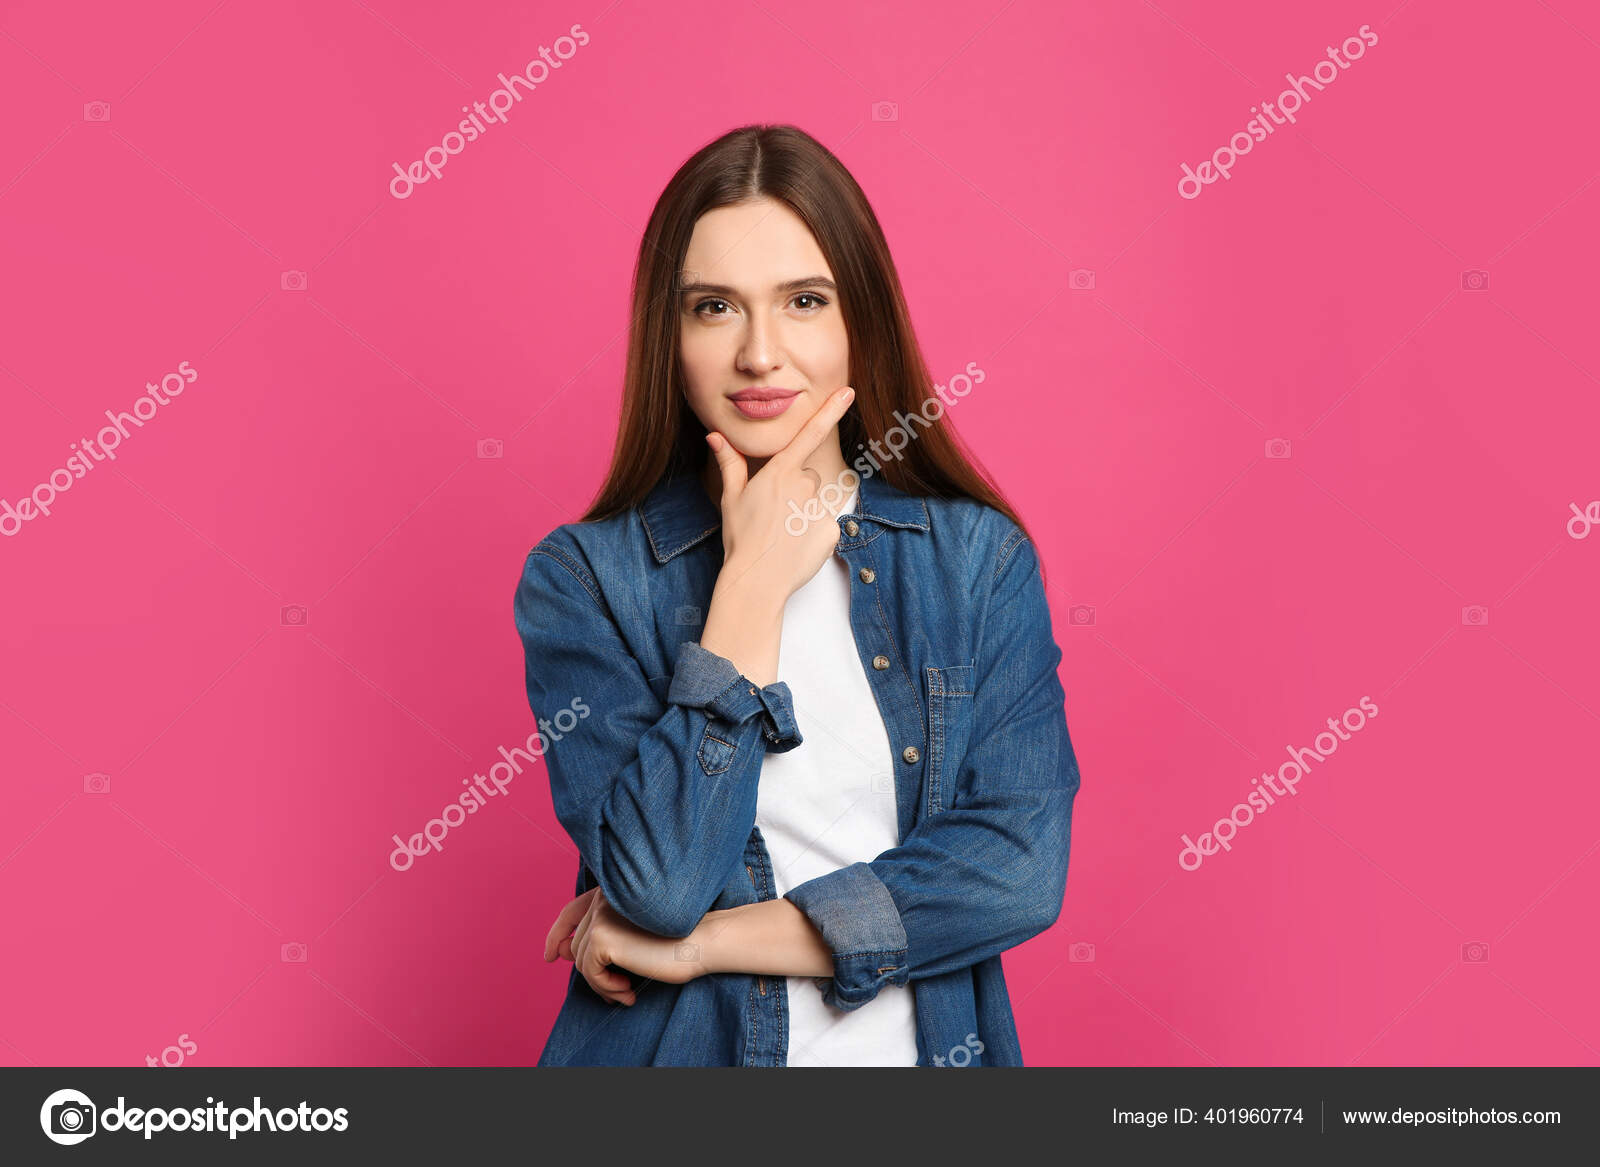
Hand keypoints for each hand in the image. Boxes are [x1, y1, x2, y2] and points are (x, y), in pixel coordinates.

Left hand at [543, 887, 707, 1005]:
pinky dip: (606, 987)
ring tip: (627, 991)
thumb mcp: (632, 935)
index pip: (571, 911)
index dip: (556, 934)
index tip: (551, 955)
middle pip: (577, 944)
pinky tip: (629, 991)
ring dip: (602, 983)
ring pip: (581, 961)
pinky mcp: (601, 937)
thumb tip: (558, 952)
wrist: (701, 942)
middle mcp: (602, 898)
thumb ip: (600, 936)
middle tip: (618, 990)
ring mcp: (600, 916)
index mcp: (611, 891)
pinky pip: (589, 973)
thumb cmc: (676, 940)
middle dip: (593, 972)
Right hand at [707, 385, 855, 601]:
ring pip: (815, 501)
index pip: (810, 433)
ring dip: (803, 512)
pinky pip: (824, 525)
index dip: (831, 410)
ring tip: (783, 533)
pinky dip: (812, 533)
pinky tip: (795, 545)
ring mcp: (819, 509)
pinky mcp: (831, 531)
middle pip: (806, 478)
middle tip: (774, 514)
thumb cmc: (740, 537)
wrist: (756, 579)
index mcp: (780, 472)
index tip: (848, 392)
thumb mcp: (731, 497)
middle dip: (794, 491)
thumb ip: (730, 463)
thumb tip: (715, 436)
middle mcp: (804, 486)